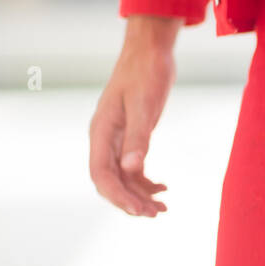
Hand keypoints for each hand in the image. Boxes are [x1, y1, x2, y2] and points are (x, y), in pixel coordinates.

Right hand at [89, 15, 180, 216]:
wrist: (150, 51)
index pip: (101, 174)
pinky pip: (131, 166)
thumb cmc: (147, 74)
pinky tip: (163, 187)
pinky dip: (145, 180)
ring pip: (122, 177)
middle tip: (157, 214)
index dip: (118, 196)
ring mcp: (116, 138)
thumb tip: (131, 170)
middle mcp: (104, 138)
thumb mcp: (146, 106)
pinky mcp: (129, 135)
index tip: (139, 211)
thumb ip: (139, 138)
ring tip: (163, 208)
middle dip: (130, 200)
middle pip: (109, 181)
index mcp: (101, 132)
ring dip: (140, 194)